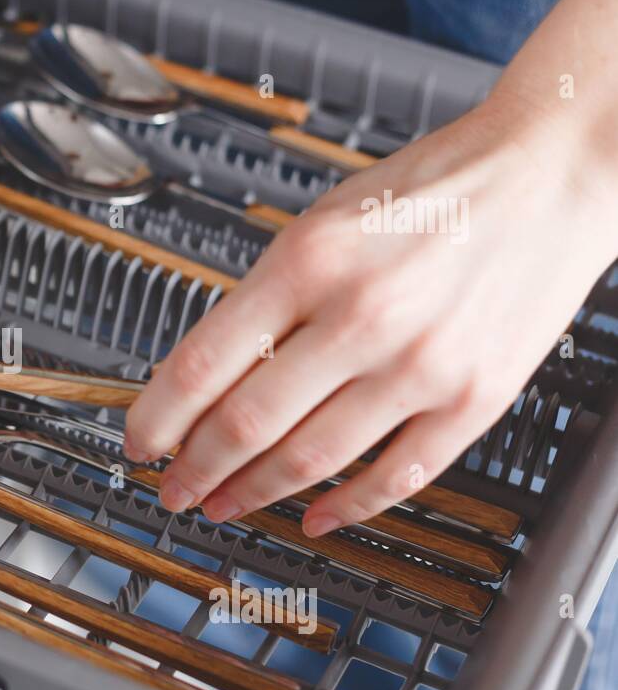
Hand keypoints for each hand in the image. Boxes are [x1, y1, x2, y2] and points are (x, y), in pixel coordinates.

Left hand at [122, 92, 617, 535]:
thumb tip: (207, 376)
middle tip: (172, 487)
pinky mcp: (475, 397)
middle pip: (247, 422)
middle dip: (195, 468)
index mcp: (311, 260)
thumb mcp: (324, 222)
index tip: (139, 443)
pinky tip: (313, 517)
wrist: (550, 172)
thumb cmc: (433, 190)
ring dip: (253, 492)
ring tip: (223, 503)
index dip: (158, 418)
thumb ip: (268, 298)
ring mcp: (422, 364)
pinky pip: (396, 475)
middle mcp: (363, 315)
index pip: (204, 364)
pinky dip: (346, 506)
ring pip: (311, 458)